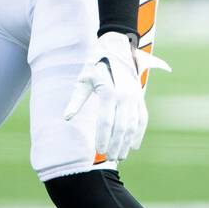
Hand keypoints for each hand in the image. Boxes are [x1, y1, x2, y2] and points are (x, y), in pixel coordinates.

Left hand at [64, 31, 170, 159]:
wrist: (117, 49)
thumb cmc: (95, 66)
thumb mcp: (83, 80)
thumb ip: (76, 100)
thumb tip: (66, 118)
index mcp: (108, 92)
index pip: (106, 121)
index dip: (102, 137)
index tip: (98, 150)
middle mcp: (124, 96)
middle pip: (121, 127)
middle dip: (115, 144)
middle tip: (109, 158)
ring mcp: (135, 97)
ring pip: (132, 125)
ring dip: (127, 143)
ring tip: (120, 156)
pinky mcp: (140, 98)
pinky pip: (142, 119)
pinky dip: (139, 133)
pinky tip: (134, 146)